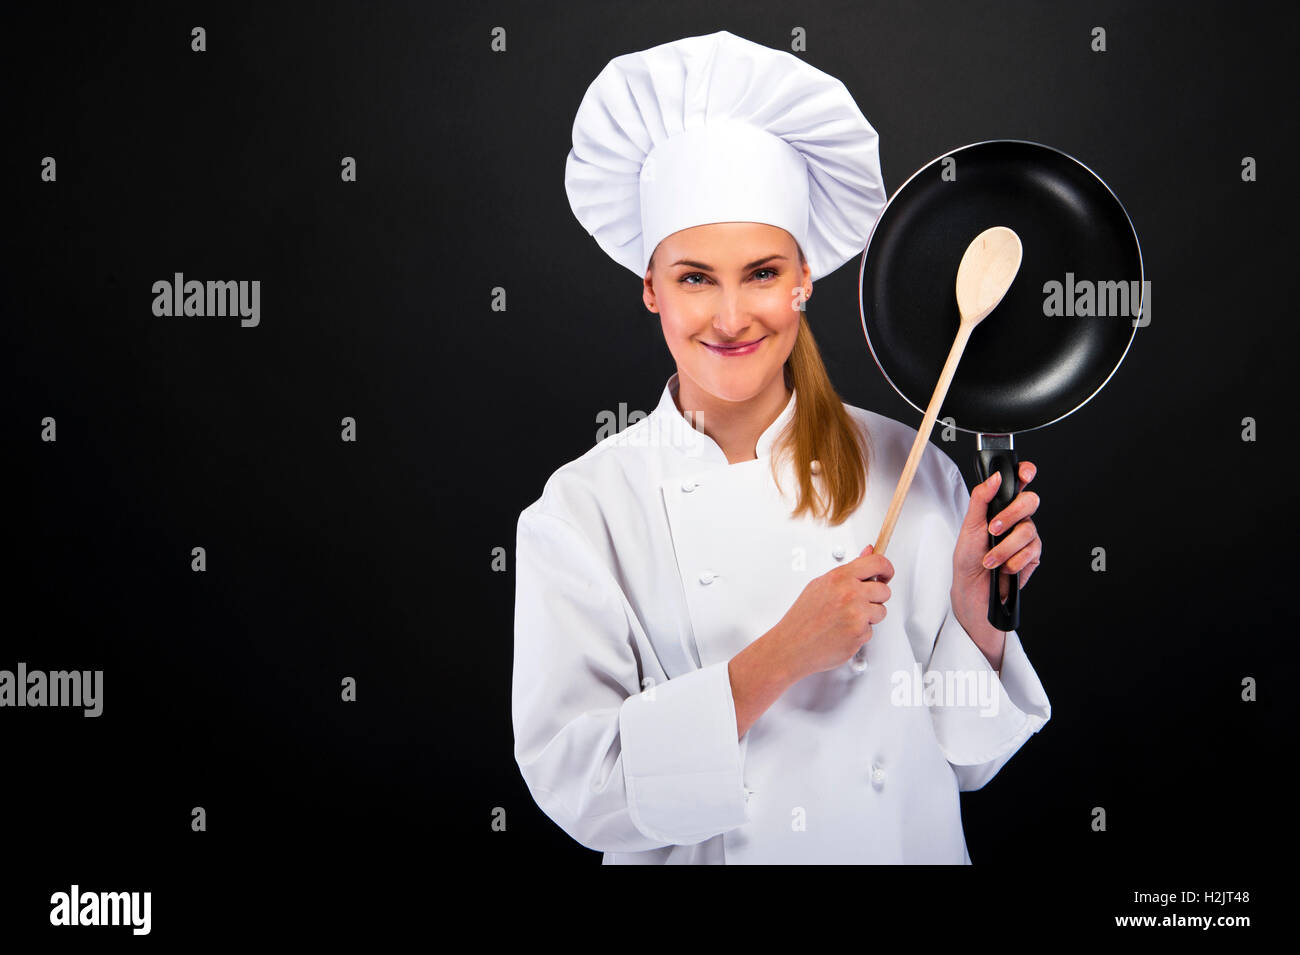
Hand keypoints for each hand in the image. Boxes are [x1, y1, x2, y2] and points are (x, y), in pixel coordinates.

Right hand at [771, 544, 894, 678]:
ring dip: (869, 616)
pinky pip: (871, 630)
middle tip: (860, 602)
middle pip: (884, 590)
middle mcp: (850, 594)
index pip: (878, 563)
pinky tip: (844, 631)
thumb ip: (848, 570)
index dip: (886, 568)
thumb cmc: (802, 618)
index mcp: (840, 577)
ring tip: (848, 618)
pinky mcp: (860, 634)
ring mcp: (857, 614)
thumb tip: (867, 553)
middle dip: (875, 597)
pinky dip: (860, 632)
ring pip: (881, 611)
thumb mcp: (821, 585)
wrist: (792, 645)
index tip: (886, 573)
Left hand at [951, 461, 1042, 640]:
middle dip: (1011, 515)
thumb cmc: (968, 556)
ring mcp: (1027, 537)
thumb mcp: (969, 524)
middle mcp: (1017, 518)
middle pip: (1030, 501)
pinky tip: (1003, 569)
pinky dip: (1013, 562)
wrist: (973, 588)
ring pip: (1028, 531)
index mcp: (1001, 506)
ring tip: (990, 560)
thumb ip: (981, 498)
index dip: (1026, 473)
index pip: (1019, 482)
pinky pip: (1031, 552)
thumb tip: (996, 477)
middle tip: (993, 530)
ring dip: (1005, 548)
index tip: (1025, 474)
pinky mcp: (1033, 556)